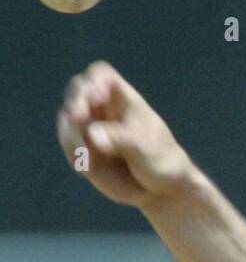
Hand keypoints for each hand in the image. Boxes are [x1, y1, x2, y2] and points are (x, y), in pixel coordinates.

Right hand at [56, 60, 191, 208]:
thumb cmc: (159, 158)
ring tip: (88, 157)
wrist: (161, 186)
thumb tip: (92, 135)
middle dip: (74, 103)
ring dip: (72, 134)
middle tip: (76, 118)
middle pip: (77, 92)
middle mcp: (101, 108)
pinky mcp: (84, 148)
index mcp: (121, 97)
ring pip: (69, 120)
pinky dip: (75, 153)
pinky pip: (70, 145)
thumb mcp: (145, 147)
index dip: (93, 82)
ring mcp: (90, 127)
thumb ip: (119, 138)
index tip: (96, 97)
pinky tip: (87, 167)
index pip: (101, 75)